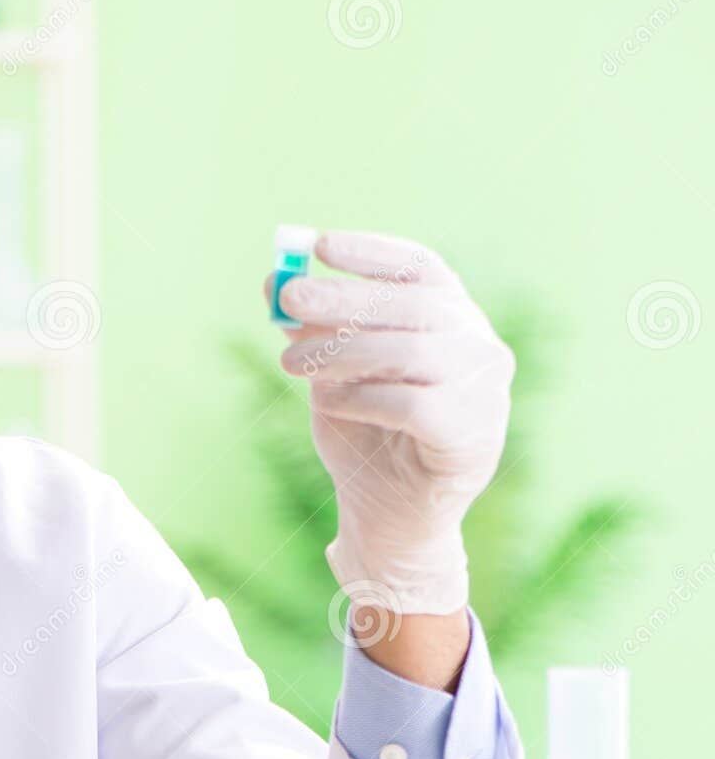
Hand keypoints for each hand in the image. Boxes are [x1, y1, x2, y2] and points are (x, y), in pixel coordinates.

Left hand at [270, 230, 512, 614]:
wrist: (389, 514)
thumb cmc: (364, 433)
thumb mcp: (330, 374)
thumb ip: (312, 331)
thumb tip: (272, 283)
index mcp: (450, 319)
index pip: (421, 267)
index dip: (372, 252)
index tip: (320, 245)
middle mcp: (478, 347)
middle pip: (414, 304)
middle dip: (344, 298)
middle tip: (288, 299)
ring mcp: (485, 392)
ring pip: (411, 352)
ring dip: (341, 351)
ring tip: (290, 364)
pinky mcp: (473, 438)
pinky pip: (412, 405)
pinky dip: (362, 399)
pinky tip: (331, 403)